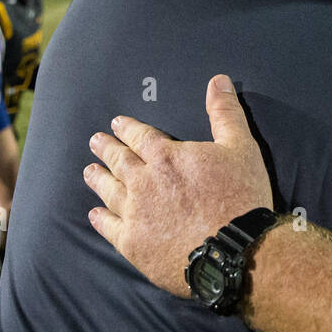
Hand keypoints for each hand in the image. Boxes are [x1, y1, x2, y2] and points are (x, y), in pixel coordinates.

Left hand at [84, 75, 273, 296]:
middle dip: (106, 148)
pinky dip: (100, 219)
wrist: (234, 251)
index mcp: (166, 156)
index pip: (139, 135)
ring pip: (109, 191)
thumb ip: (225, 113)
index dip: (127, 128)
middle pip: (118, 160)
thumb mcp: (241, 147)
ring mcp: (135, 214)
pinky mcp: (133, 244)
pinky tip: (95, 214)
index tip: (116, 123)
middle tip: (95, 141)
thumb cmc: (241, 198)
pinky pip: (110, 227)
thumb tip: (217, 81)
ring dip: (98, 178)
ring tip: (89, 171)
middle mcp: (143, 182)